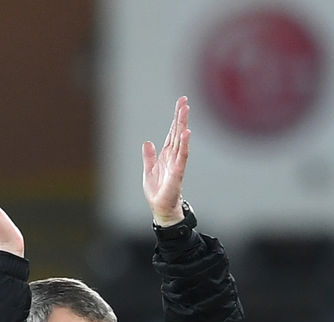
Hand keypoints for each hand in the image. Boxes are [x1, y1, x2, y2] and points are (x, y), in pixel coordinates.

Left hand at [142, 96, 190, 226]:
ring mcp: (177, 163)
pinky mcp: (177, 173)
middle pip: (178, 132)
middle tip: (185, 101)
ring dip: (183, 125)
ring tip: (186, 110)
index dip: (176, 118)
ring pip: (181, 140)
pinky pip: (182, 156)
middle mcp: (173, 157)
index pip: (172, 133)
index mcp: (166, 155)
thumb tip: (147, 142)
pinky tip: (186, 133)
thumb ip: (149, 156)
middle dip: (181, 116)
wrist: (161, 209)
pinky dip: (184, 144)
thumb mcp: (148, 171)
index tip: (181, 103)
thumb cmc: (157, 192)